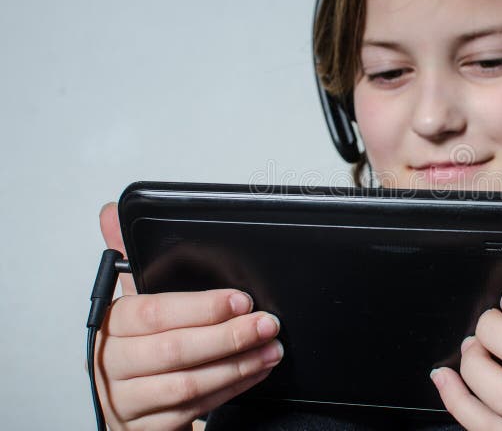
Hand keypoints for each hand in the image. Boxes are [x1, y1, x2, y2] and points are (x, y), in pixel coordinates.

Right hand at [94, 203, 283, 429]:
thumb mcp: (134, 299)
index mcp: (110, 325)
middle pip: (174, 349)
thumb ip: (130, 256)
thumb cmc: (135, 344)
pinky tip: (256, 372)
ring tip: (270, 348)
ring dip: (238, 365)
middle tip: (266, 324)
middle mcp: (113, 364)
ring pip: (188, 384)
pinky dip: (231, 390)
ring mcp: (128, 400)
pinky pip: (194, 409)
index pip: (154, 312)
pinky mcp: (147, 428)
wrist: (126, 402)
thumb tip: (111, 213)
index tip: (240, 300)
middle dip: (229, 336)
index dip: (201, 306)